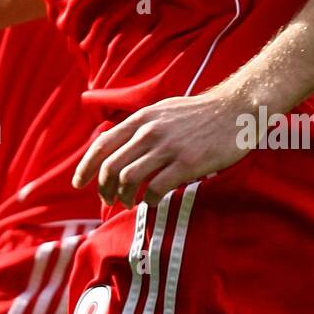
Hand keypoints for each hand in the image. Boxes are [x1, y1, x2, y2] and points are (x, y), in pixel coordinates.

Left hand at [73, 90, 251, 207]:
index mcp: (142, 118)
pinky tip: (150, 202)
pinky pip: (155, 188)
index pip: (102, 144)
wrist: (235, 110)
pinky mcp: (187, 164)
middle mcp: (149, 132)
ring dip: (123, 196)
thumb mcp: (163, 110)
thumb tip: (119, 143)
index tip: (78, 183)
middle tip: (107, 200)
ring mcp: (167, 147)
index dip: (86, 166)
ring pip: (128, 179)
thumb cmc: (200, 113)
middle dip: (103, 188)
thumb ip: (141, 125)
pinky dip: (147, 200)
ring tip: (127, 203)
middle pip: (111, 166)